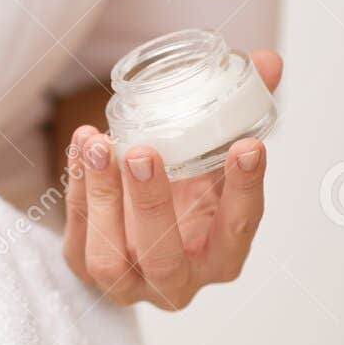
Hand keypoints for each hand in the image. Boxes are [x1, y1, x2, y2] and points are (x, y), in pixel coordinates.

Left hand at [62, 50, 282, 310]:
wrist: (131, 224)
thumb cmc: (185, 191)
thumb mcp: (214, 155)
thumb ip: (238, 112)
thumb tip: (266, 61)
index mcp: (221, 255)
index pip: (239, 228)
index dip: (245, 190)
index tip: (246, 146)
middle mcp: (176, 281)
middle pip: (164, 259)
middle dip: (151, 205)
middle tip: (143, 152)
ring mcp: (127, 283)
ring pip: (110, 257)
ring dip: (102, 197)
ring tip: (100, 143)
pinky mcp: (83, 267)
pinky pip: (77, 235)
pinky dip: (79, 187)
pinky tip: (84, 144)